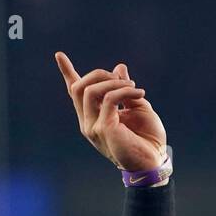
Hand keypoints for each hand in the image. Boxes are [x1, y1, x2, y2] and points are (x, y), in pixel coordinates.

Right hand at [54, 52, 166, 171]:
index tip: (59, 55)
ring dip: (113, 82)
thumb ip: (125, 90)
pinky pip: (109, 99)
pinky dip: (124, 91)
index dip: (67, 73)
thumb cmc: (148, 138)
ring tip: (134, 86)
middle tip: (122, 78)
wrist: (155, 160)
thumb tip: (119, 68)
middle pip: (79, 87)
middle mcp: (88, 122)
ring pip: (90, 91)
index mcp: (93, 117)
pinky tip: (139, 92)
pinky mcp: (103, 129)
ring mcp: (93, 127)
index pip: (75, 93)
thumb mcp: (138, 107)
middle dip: (99, 74)